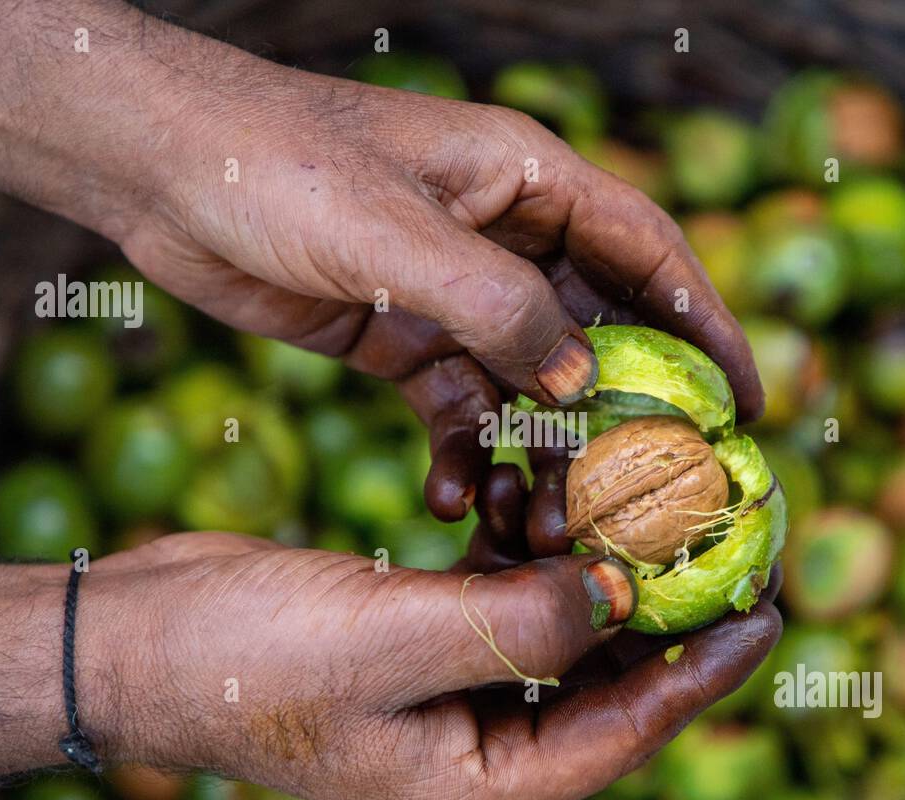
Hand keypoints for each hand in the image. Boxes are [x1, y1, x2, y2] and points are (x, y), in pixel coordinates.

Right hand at [88, 532, 781, 799]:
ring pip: (554, 629)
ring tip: (617, 494)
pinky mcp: (420, 634)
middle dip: (659, 609)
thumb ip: (517, 627)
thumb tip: (619, 599)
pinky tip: (520, 491)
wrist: (138, 638)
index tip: (765, 612)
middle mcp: (472, 742)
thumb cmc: (246, 660)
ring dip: (585, 564)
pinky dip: (519, 545)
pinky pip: (500, 593)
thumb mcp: (391, 642)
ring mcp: (445, 687)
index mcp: (474, 778)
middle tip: (721, 540)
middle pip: (602, 682)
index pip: (620, 733)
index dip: (698, 675)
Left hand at [119, 60, 763, 521]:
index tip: (745, 405)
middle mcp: (503, 238)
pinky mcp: (400, 338)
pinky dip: (463, 457)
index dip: (705, 327)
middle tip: (641, 500)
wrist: (159, 174)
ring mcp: (451, 293)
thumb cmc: (280, 166)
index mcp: (528, 182)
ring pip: (525, 386)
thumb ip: (500, 308)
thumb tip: (583, 383)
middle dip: (618, 419)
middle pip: (594, 335)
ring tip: (541, 528)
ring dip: (537, 455)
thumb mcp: (400, 237)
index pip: (647, 255)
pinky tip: (453, 504)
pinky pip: (456, 409)